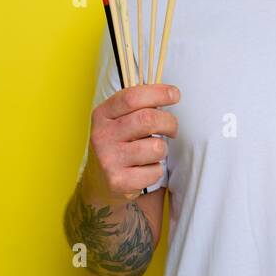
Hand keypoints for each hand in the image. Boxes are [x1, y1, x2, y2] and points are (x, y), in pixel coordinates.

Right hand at [85, 83, 180, 200]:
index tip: (175, 94)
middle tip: (172, 129)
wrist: (100, 182)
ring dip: (162, 149)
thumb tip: (170, 93)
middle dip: (169, 122)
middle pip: (148, 120)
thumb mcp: (119, 120)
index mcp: (102, 114)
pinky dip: (157, 171)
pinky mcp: (118, 181)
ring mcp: (108, 159)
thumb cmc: (120, 144)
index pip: (132, 98)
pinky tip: (146, 170)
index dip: (158, 93)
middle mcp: (102, 135)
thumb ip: (139, 106)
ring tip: (153, 152)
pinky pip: (155, 171)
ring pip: (156, 147)